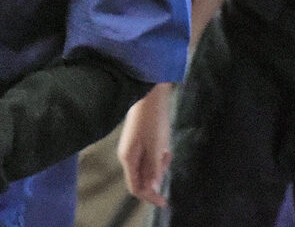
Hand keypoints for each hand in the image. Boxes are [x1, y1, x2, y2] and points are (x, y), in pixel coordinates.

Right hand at [117, 83, 172, 206]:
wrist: (149, 92)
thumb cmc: (153, 118)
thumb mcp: (157, 145)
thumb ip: (154, 168)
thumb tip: (152, 189)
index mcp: (128, 158)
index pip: (136, 188)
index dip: (150, 197)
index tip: (164, 201)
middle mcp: (127, 155)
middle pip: (141, 178)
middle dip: (156, 176)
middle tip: (167, 159)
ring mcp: (131, 147)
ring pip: (145, 167)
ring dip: (158, 165)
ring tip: (166, 150)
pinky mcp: (138, 140)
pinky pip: (147, 156)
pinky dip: (157, 156)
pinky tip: (164, 146)